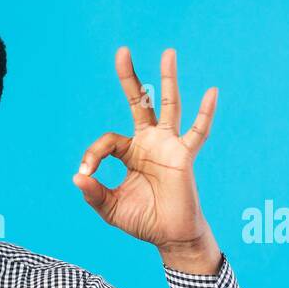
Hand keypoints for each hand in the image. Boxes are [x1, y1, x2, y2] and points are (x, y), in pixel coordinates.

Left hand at [72, 47, 220, 270]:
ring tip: (168, 52)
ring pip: (168, 106)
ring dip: (167, 80)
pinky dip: (206, 114)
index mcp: (130, 153)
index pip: (107, 141)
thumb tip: (76, 177)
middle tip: (122, 50)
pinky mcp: (184, 156)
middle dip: (130, 78)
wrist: (169, 236)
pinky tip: (211, 92)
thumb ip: (93, 193)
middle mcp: (149, 143)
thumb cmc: (142, 220)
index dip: (92, 155)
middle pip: (140, 102)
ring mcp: (168, 146)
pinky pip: (197, 132)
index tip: (86, 174)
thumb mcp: (110, 208)